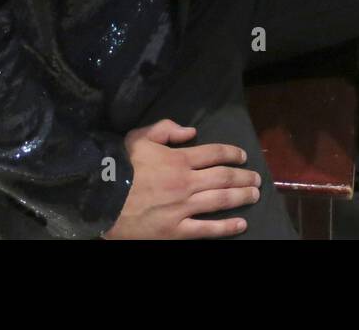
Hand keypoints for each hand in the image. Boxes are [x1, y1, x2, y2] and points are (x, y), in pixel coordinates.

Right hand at [100, 119, 262, 238]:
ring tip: (255, 195)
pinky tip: (241, 224)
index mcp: (179, 159)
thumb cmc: (120, 166)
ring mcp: (183, 207)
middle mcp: (187, 182)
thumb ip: (166, 129)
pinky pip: (206, 229)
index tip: (242, 156)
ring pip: (221, 201)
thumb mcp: (139, 137)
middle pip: (224, 177)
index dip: (232, 153)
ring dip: (242, 197)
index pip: (214, 153)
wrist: (101, 197)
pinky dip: (226, 227)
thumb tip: (191, 131)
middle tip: (257, 179)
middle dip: (244, 177)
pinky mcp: (176, 230)